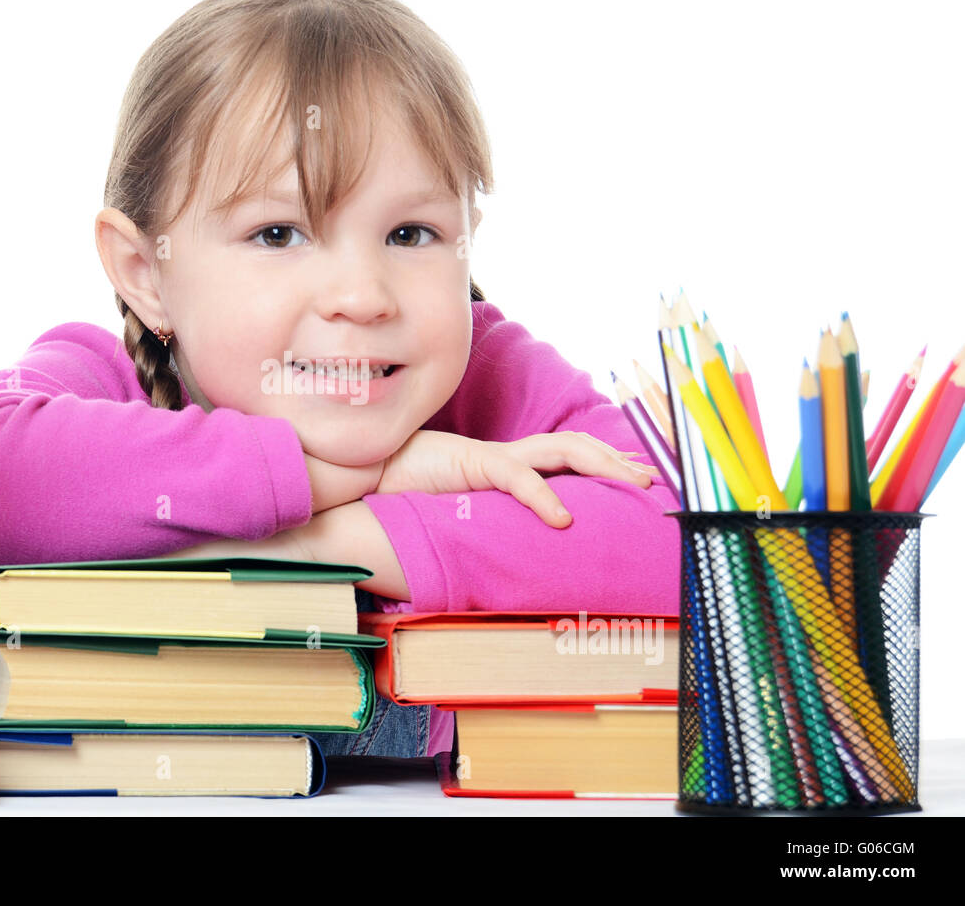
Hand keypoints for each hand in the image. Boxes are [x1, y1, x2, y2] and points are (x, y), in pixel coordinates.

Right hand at [375, 430, 659, 528]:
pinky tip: (562, 518)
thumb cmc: (409, 498)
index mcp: (509, 469)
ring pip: (561, 448)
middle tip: (650, 481)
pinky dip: (543, 497)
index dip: (603, 466)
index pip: (567, 459)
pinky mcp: (473, 461)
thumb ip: (486, 533)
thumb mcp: (460, 520)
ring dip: (601, 464)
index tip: (637, 486)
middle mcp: (509, 457)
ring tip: (629, 484)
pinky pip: (517, 476)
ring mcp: (494, 456)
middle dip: (617, 460)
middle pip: (576, 446)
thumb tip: (515, 571)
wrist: (367, 476)